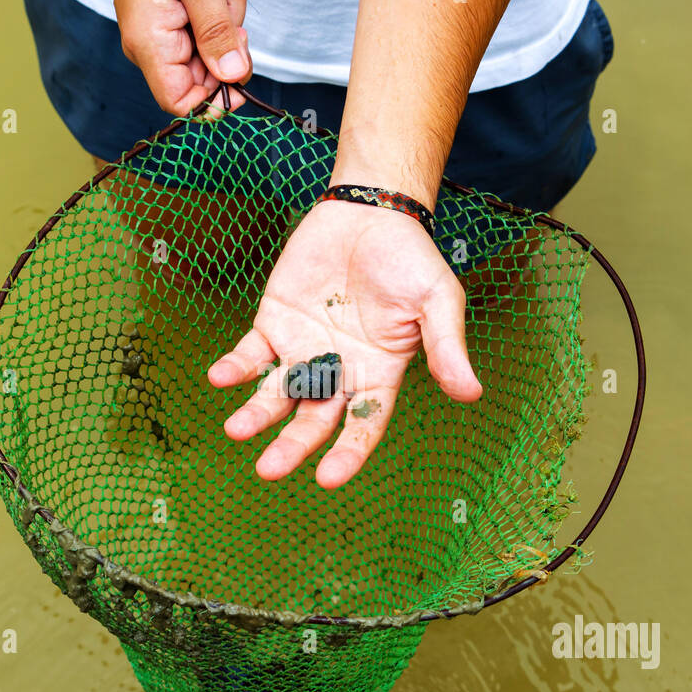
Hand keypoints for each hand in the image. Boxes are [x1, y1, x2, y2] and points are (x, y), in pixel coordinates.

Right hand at [105, 0, 251, 115]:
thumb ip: (218, 32)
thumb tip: (234, 77)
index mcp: (150, 45)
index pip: (180, 103)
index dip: (214, 102)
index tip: (239, 74)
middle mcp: (153, 47)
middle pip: (206, 74)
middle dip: (227, 41)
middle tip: (224, 2)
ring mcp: (164, 34)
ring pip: (214, 48)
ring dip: (227, 15)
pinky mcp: (174, 21)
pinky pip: (210, 27)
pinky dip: (221, 5)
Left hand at [207, 201, 482, 488]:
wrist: (370, 212)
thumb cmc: (410, 258)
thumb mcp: (437, 300)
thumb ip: (446, 347)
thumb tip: (472, 393)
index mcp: (378, 376)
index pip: (362, 425)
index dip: (346, 453)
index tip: (326, 478)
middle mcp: (338, 372)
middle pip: (312, 419)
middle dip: (292, 445)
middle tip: (269, 469)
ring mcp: (303, 350)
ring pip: (276, 394)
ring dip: (256, 414)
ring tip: (237, 430)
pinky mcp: (274, 324)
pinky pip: (250, 354)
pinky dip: (235, 368)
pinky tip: (219, 378)